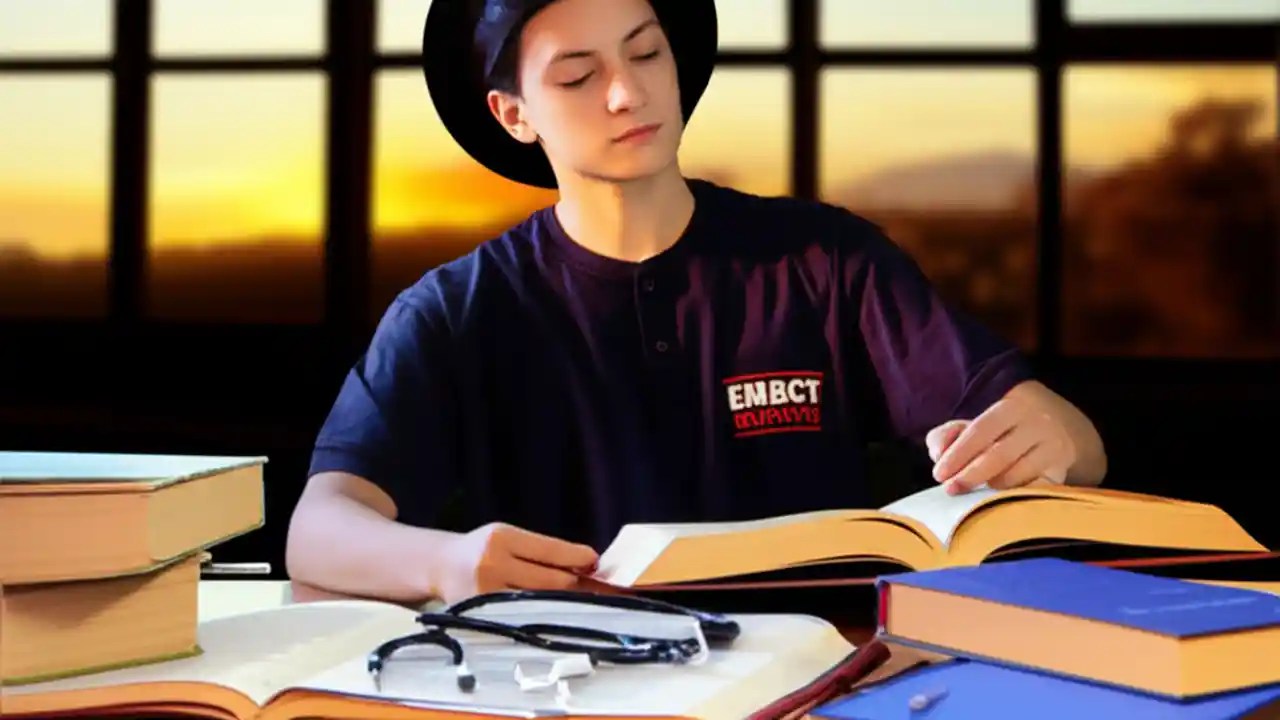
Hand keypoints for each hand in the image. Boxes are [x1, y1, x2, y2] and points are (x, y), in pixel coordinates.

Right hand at [435, 522, 598, 603]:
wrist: (442, 565)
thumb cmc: (482, 549)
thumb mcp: (507, 536)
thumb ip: (540, 550)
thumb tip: (585, 565)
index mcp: (501, 539)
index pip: (550, 551)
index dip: (577, 558)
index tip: (594, 561)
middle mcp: (492, 565)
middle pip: (549, 581)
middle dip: (576, 583)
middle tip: (593, 584)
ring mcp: (486, 595)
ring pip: (540, 603)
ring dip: (563, 601)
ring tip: (578, 599)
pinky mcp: (482, 616)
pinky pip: (523, 617)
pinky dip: (542, 615)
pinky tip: (552, 612)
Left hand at [926, 394, 1077, 494]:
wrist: (1048, 435)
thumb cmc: (996, 436)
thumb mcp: (968, 429)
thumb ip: (944, 437)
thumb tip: (938, 454)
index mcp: (1010, 409)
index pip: (981, 430)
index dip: (958, 454)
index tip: (939, 475)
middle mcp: (1036, 425)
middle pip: (1000, 454)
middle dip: (970, 475)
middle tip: (951, 490)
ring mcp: (1053, 448)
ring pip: (1018, 474)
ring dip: (992, 488)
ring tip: (977, 492)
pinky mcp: (1061, 471)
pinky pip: (1036, 489)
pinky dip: (1015, 496)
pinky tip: (1000, 501)